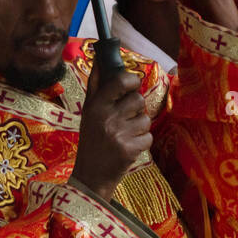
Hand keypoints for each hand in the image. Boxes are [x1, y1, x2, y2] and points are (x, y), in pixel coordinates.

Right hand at [71, 62, 152, 200]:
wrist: (90, 177)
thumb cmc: (91, 141)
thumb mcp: (88, 112)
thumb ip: (95, 86)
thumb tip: (100, 60)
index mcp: (96, 106)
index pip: (120, 81)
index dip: (132, 80)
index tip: (132, 84)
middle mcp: (106, 118)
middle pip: (138, 99)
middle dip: (136, 109)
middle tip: (124, 119)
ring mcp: (118, 134)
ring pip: (146, 119)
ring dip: (139, 127)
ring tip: (125, 135)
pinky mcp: (130, 150)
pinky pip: (148, 136)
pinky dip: (142, 142)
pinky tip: (129, 147)